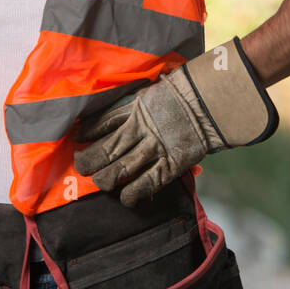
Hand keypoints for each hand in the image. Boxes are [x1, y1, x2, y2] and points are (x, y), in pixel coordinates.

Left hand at [72, 39, 277, 205]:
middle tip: (81, 166)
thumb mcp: (153, 91)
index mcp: (135, 107)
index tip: (77, 137)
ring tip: (99, 182)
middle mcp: (141, 128)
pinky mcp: (170, 164)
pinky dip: (132, 193)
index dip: (87, 131)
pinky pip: (146, 183)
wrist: (212, 102)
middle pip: (106, 149)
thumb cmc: (183, 92)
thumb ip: (135, 103)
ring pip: (121, 169)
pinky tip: (125, 197)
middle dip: (89, 160)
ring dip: (106, 179)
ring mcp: (155, 148)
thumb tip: (117, 110)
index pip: (102, 121)